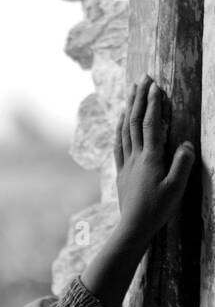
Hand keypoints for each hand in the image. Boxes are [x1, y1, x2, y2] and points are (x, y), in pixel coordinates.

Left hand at [114, 75, 194, 244]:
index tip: (156, 84)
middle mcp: (136, 157)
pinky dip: (119, 129)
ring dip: (128, 108)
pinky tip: (120, 121)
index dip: (153, 103)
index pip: (151, 124)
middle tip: (144, 78)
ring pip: (124, 130)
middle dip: (139, 98)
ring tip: (132, 92)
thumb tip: (187, 143)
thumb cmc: (157, 210)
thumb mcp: (176, 188)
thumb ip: (182, 164)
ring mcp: (126, 164)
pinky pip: (118, 145)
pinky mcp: (121, 173)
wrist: (134, 228)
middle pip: (134, 122)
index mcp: (151, 158)